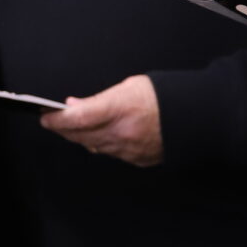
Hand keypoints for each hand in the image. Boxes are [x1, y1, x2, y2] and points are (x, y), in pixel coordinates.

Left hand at [40, 74, 162, 165]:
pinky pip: (112, 154)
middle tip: (52, 121)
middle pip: (81, 136)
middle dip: (63, 129)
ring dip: (80, 137)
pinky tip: (100, 135)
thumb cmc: (168, 97)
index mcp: (122, 108)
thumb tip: (75, 107)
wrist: (200, 118)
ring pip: (94, 147)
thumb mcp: (132, 86)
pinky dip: (102, 144)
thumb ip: (101, 99)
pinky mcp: (139, 160)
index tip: (46, 117)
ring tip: (74, 127)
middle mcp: (124, 133)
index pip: (78, 118)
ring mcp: (131, 150)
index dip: (57, 120)